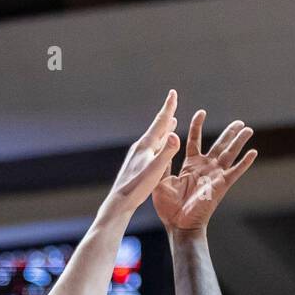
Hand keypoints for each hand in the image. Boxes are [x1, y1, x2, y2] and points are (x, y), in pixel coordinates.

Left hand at [105, 90, 180, 214]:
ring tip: (171, 121)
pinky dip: (159, 142)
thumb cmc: (137, 187)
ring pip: (155, 137)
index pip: (160, 122)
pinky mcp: (136, 164)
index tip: (173, 92)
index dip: (169, 107)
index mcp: (146, 145)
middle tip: (173, 101)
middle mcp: (140, 147)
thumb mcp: (155, 169)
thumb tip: (174, 134)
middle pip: (157, 127)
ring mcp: (137, 156)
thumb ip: (166, 152)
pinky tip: (158, 146)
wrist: (119, 202)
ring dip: (164, 128)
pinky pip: (151, 148)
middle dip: (167, 114)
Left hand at [152, 110, 256, 233]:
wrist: (178, 224)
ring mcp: (214, 176)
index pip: (195, 141)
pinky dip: (244, 162)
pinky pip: (235, 171)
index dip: (197, 126)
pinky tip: (254, 152)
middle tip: (238, 121)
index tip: (201, 112)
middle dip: (229, 133)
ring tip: (248, 129)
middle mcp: (204, 168)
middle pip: (219, 145)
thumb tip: (164, 145)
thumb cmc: (168, 207)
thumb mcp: (162, 181)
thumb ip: (164, 164)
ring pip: (229, 154)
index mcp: (190, 166)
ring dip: (239, 141)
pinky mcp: (221, 185)